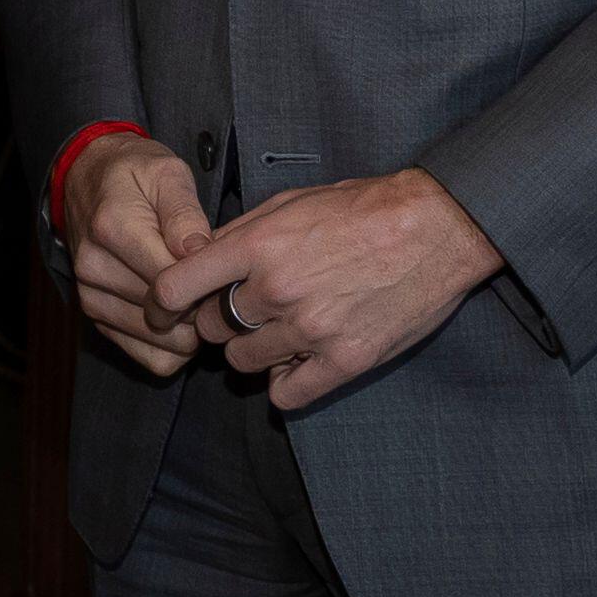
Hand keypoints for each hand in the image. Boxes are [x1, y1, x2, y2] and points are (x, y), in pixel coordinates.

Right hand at [60, 135, 212, 376]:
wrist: (87, 178)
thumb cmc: (135, 174)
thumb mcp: (167, 173)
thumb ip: (184, 212)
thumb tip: (199, 251)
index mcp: (112, 228)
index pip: (171, 281)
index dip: (209, 282)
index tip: (226, 270)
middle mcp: (94, 267)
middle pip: (168, 315)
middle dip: (203, 306)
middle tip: (219, 285)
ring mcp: (91, 296)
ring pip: (162, 343)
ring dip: (190, 329)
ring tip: (201, 298)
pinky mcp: (96, 316)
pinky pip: (149, 357)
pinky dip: (174, 347)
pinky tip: (184, 319)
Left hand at [153, 170, 504, 413]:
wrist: (435, 228)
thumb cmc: (362, 208)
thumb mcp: (290, 202)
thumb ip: (239, 233)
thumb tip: (196, 260)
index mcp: (258, 245)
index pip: (176, 287)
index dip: (162, 301)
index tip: (165, 308)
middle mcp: (277, 289)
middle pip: (212, 327)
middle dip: (221, 318)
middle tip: (247, 308)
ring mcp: (310, 329)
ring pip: (243, 361)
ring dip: (253, 349)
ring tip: (280, 330)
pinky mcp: (344, 361)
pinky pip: (286, 394)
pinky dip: (284, 382)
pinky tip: (297, 362)